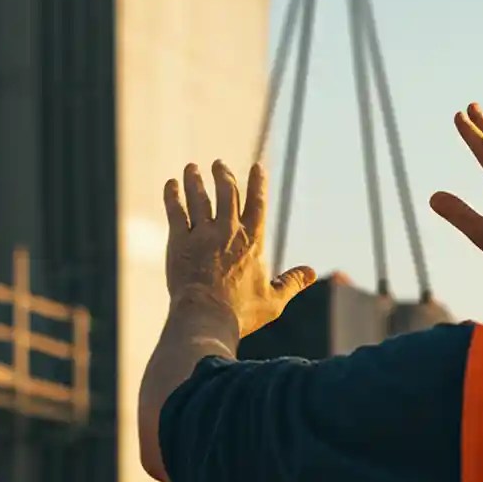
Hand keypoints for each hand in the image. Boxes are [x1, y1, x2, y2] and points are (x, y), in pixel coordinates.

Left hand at [164, 161, 315, 336]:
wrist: (206, 318)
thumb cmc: (241, 313)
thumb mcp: (273, 300)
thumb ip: (292, 282)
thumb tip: (311, 272)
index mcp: (253, 241)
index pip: (257, 203)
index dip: (258, 183)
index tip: (257, 167)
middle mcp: (228, 231)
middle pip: (227, 192)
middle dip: (223, 174)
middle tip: (218, 163)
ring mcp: (202, 235)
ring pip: (199, 197)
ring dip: (196, 180)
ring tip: (192, 168)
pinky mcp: (179, 242)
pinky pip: (176, 211)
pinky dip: (173, 195)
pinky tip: (171, 184)